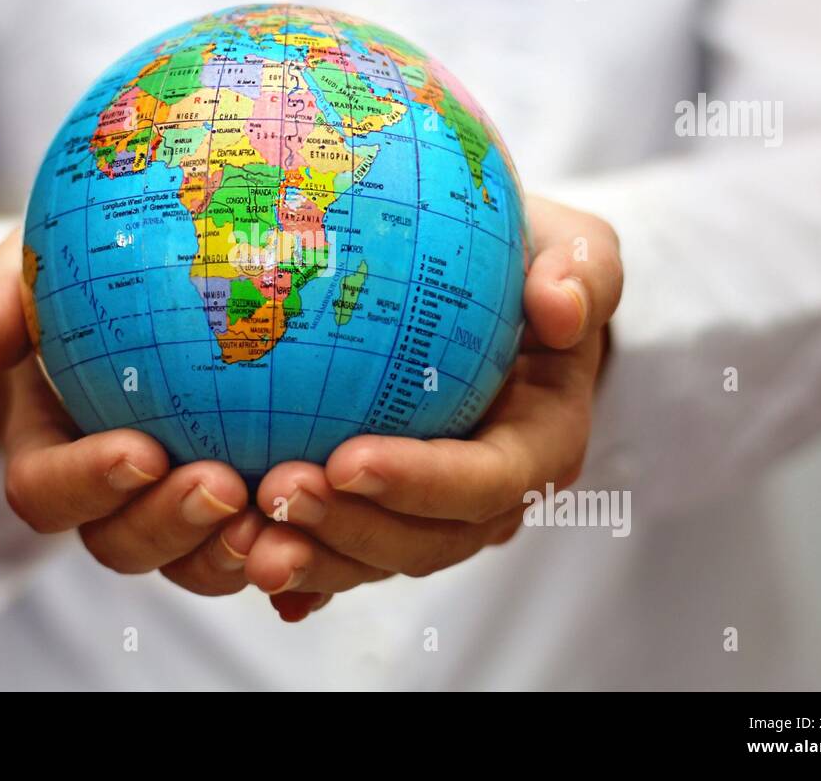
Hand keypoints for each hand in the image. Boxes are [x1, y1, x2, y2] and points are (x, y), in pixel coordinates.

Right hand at [0, 229, 266, 595]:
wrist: (137, 291)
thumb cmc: (77, 277)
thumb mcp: (29, 272)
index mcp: (50, 450)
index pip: (46, 490)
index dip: (87, 484)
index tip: (140, 451)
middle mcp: (109, 496)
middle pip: (123, 543)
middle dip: (170, 528)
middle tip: (226, 487)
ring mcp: (174, 511)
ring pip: (195, 561)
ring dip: (233, 553)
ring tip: (282, 514)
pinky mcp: (239, 513)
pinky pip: (263, 550)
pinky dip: (293, 562)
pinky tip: (328, 536)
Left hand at [244, 196, 623, 621]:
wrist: (500, 290)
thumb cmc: (530, 262)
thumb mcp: (576, 247)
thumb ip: (584, 272)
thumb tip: (559, 308)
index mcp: (540, 444)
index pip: (485, 481)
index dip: (420, 483)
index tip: (347, 458)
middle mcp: (489, 496)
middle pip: (423, 540)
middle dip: (350, 530)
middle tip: (275, 493)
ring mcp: (432, 513)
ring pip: (374, 559)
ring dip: (312, 559)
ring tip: (243, 539)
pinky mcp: (385, 512)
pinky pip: (340, 553)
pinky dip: (298, 572)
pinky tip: (236, 560)